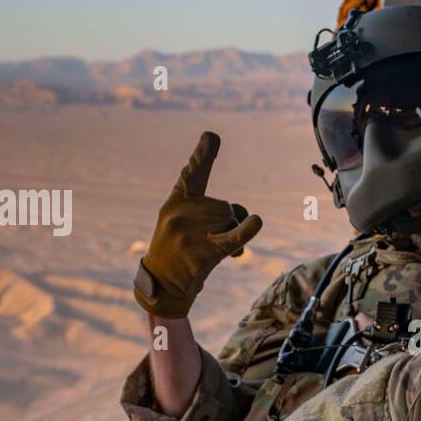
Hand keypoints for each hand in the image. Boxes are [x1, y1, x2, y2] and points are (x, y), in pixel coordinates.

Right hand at [133, 131, 262, 317]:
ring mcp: (189, 232)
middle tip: (212, 241)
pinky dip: (245, 232)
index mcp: (177, 201)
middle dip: (229, 223)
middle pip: (225, 206)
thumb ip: (212, 211)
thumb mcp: (187, 223)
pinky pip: (230, 237)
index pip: (192, 174)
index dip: (203, 155)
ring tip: (216, 251)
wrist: (163, 285)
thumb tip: (249, 217)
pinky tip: (256, 222)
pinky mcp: (202, 251)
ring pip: (231, 221)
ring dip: (234, 237)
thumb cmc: (180, 251)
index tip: (212, 136)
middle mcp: (181, 213)